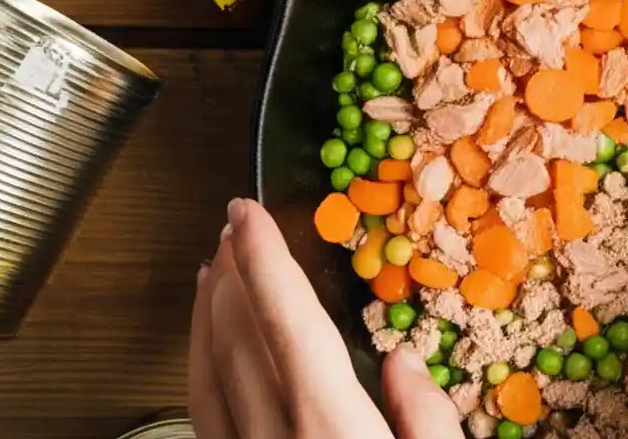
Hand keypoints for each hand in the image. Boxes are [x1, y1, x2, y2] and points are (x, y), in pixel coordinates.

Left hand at [188, 198, 460, 437]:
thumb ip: (426, 418)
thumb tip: (402, 362)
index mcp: (329, 426)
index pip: (289, 323)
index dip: (263, 258)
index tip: (246, 212)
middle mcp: (273, 438)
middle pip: (237, 340)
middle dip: (232, 275)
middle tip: (233, 230)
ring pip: (205, 375)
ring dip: (206, 316)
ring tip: (212, 275)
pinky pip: (203, 411)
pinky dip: (201, 367)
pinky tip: (210, 355)